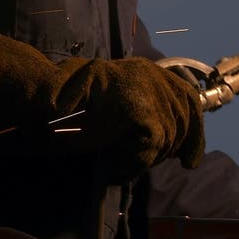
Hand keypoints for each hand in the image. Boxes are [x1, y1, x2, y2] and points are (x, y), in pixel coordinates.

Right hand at [0, 26, 205, 179]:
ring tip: (118, 162)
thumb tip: (171, 142)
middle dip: (177, 147)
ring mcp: (147, 91)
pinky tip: (113, 167)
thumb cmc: (69, 106)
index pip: (188, 98)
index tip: (190, 160)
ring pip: (166, 139)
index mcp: (147, 71)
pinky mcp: (139, 110)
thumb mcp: (113, 104)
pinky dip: (131, 165)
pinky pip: (148, 150)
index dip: (195, 130)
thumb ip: (140, 111)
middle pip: (185, 118)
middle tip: (155, 165)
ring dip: (143, 159)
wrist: (43, 101)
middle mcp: (151, 76)